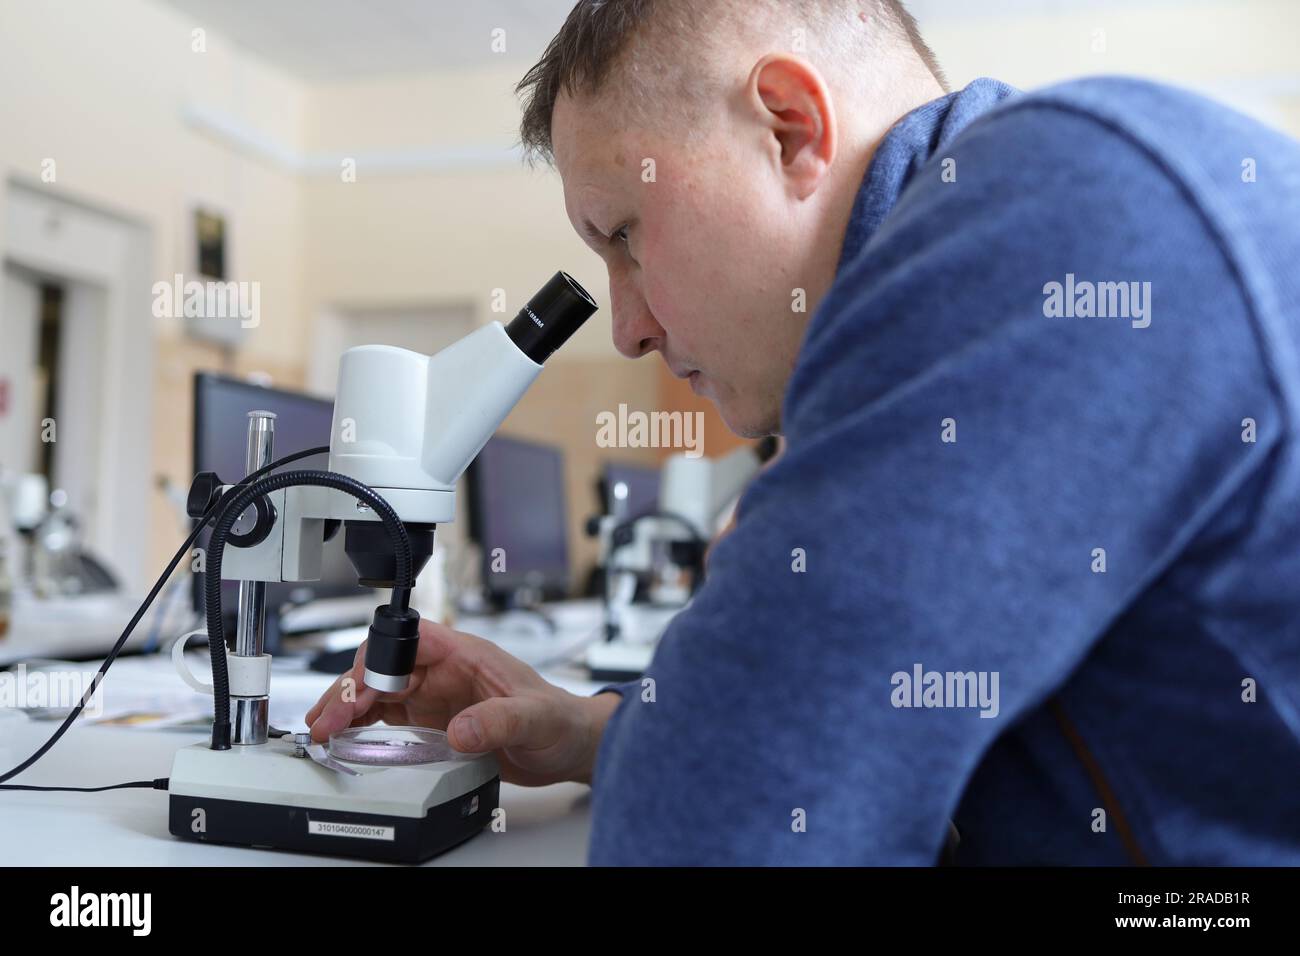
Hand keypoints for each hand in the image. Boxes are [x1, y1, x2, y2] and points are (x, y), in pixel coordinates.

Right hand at [305, 618, 620, 786]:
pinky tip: (346, 740)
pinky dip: (362, 727)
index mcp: (464, 654)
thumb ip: (500, 720)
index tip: (358, 692)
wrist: (569, 745)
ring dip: (348, 709)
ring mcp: (435, 696)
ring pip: (377, 693)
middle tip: (325, 723)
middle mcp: (444, 671)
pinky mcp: (432, 721)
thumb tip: (462, 729)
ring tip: (322, 732)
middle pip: (382, 669)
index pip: (408, 644)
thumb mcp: (534, 718)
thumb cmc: (559, 719)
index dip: (377, 663)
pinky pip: (387, 718)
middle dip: (349, 692)